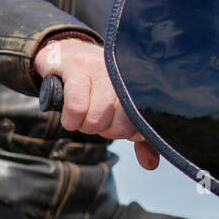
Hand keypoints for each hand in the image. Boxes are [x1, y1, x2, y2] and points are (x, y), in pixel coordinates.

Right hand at [34, 37, 159, 170]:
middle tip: (96, 118)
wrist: (68, 54)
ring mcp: (102, 68)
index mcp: (140, 85)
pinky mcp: (78, 67)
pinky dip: (70, 120)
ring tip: (83, 115)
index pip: (142, 124)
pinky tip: (70, 117)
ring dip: (84, 126)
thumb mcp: (119, 110)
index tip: (120, 126)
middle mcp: (125, 75)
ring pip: (97, 119)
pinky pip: (76, 107)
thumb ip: (138, 137)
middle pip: (119, 125)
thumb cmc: (96, 86)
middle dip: (103, 130)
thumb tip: (151, 163)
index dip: (129, 133)